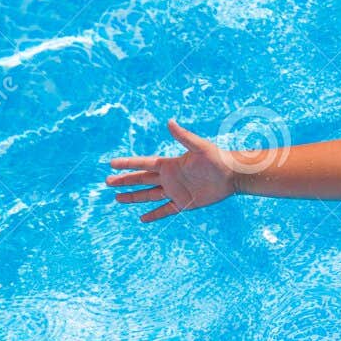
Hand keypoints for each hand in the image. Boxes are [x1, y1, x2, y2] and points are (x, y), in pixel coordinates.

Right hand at [105, 120, 237, 222]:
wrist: (233, 176)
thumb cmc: (218, 158)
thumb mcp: (199, 147)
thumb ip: (183, 136)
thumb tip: (169, 122)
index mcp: (170, 164)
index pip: (143, 164)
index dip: (127, 164)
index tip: (111, 163)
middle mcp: (170, 178)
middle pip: (141, 180)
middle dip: (125, 181)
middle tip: (107, 182)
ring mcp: (176, 191)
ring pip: (149, 195)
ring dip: (133, 197)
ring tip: (117, 198)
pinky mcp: (185, 203)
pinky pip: (165, 210)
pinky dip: (154, 214)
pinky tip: (142, 218)